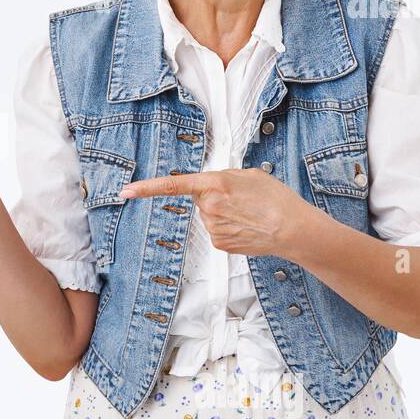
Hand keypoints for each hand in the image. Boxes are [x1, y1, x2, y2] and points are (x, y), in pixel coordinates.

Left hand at [118, 167, 318, 258]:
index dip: (146, 188)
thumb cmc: (275, 198)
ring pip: (208, 215)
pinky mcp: (219, 244)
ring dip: (223, 213)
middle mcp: (208, 207)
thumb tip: (210, 186)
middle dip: (215, 196)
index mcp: (214, 184)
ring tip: (248, 213)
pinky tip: (247, 226)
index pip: (173, 185)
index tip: (126, 191)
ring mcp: (212, 228)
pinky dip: (229, 227)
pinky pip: (216, 230)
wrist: (292, 229)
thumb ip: (223, 177)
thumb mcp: (249, 174)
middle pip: (199, 198)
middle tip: (241, 198)